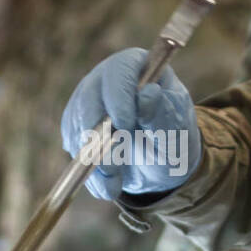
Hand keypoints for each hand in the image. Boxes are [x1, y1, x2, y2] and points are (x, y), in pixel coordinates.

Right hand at [61, 47, 200, 199]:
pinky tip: (107, 181)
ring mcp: (88, 101)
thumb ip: (165, 112)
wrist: (160, 164)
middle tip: (113, 165)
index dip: (118, 96)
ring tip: (116, 180)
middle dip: (98, 135)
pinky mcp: (76, 126)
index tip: (125, 126)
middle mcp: (107, 79)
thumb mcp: (178, 129)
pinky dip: (87, 170)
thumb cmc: (174, 138)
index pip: (119, 70)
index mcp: (137, 69)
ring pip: (77, 125)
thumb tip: (148, 94)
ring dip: (94, 159)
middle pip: (88, 97)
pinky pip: (72, 145)